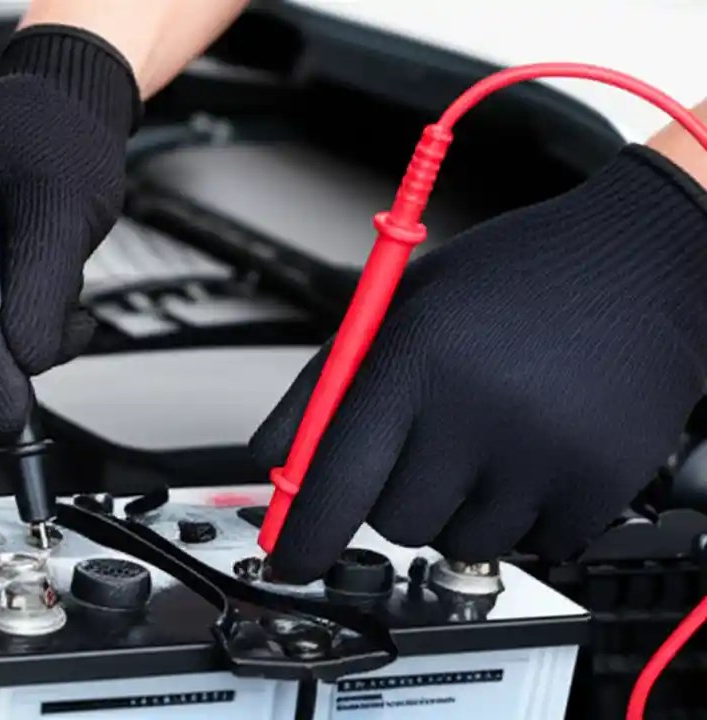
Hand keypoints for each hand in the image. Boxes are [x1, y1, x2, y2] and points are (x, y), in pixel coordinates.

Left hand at [252, 145, 706, 582]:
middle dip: (395, 497)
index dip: (302, 536)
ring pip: (459, 544)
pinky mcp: (596, 486)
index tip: (288, 560)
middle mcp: (476, 412)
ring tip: (490, 439)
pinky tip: (537, 451)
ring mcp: (541, 456)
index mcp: (415, 360)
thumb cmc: (513, 278)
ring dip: (460, 511)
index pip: (333, 482)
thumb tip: (272, 456)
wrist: (642, 264)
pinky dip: (525, 516)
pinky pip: (531, 547)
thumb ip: (324, 384)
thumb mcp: (398, 304)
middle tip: (428, 445)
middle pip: (393, 524)